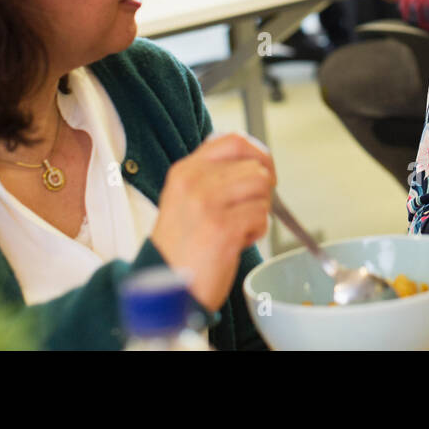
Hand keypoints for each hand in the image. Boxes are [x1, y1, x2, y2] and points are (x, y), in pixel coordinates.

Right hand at [150, 133, 275, 312]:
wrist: (166, 288)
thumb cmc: (182, 248)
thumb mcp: (185, 199)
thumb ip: (213, 176)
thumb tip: (255, 161)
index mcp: (185, 171)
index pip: (234, 140)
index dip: (258, 153)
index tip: (262, 170)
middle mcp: (194, 183)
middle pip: (255, 166)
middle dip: (262, 189)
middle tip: (250, 208)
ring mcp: (208, 205)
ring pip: (262, 188)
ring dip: (259, 211)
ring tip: (238, 228)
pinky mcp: (223, 229)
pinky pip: (261, 216)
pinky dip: (256, 231)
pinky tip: (237, 242)